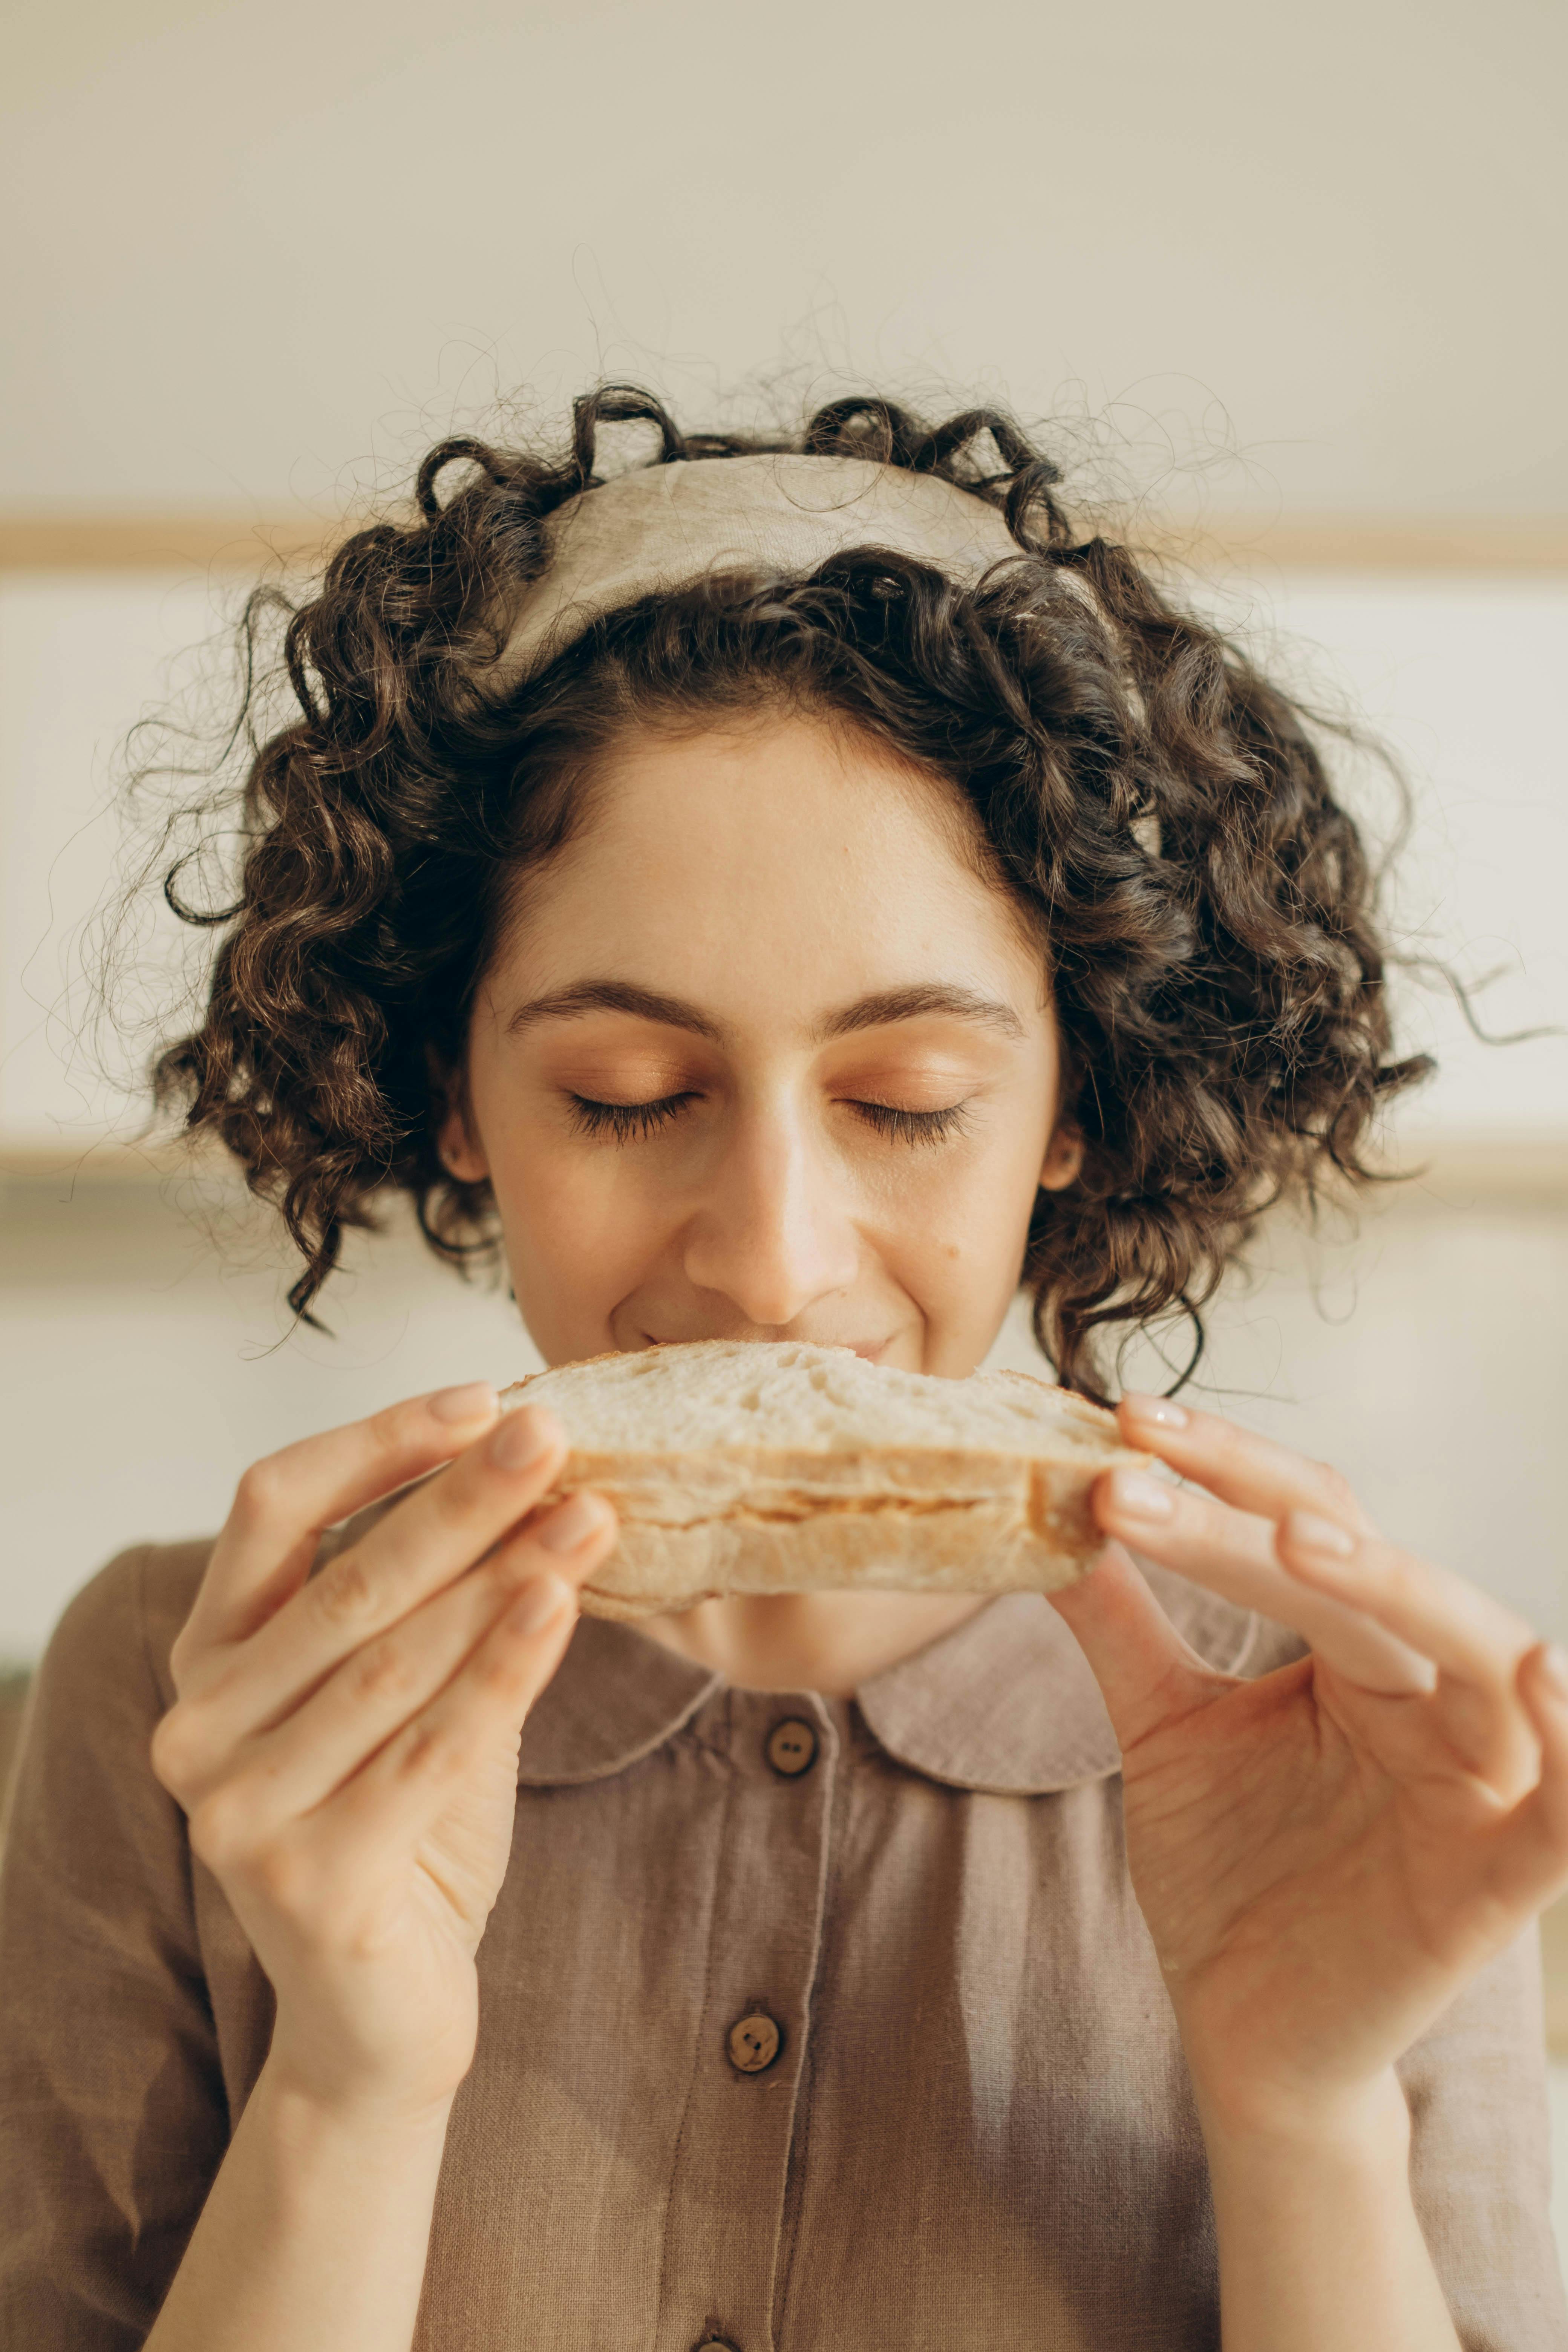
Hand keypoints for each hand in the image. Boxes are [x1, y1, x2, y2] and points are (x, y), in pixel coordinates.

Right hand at [150, 1383, 616, 2119]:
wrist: (383, 2017)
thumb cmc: (403, 1830)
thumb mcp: (412, 1693)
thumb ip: (443, 1598)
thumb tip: (538, 1471)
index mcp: (208, 1656)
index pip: (272, 1506)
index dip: (375, 1442)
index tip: (481, 1397)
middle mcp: (196, 1726)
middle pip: (344, 1580)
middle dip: (461, 1500)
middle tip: (553, 1435)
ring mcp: (237, 1811)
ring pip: (391, 1661)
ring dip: (502, 1575)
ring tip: (590, 1514)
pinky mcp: (305, 1882)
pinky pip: (428, 1750)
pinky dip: (503, 1670)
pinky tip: (563, 1605)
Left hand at [1049, 1395, 1567, 2134]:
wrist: (1242, 2028)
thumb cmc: (1225, 1871)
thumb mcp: (1163, 1729)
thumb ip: (1121, 1622)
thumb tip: (1050, 1506)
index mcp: (1356, 1649)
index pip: (1299, 1522)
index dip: (1215, 1471)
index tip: (1118, 1422)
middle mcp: (1427, 1693)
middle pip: (1367, 1569)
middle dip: (1261, 1510)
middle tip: (1159, 1465)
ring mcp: (1475, 1778)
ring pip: (1470, 1650)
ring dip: (1398, 1584)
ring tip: (1308, 1534)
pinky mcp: (1499, 1875)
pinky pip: (1564, 1805)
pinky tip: (1544, 1673)